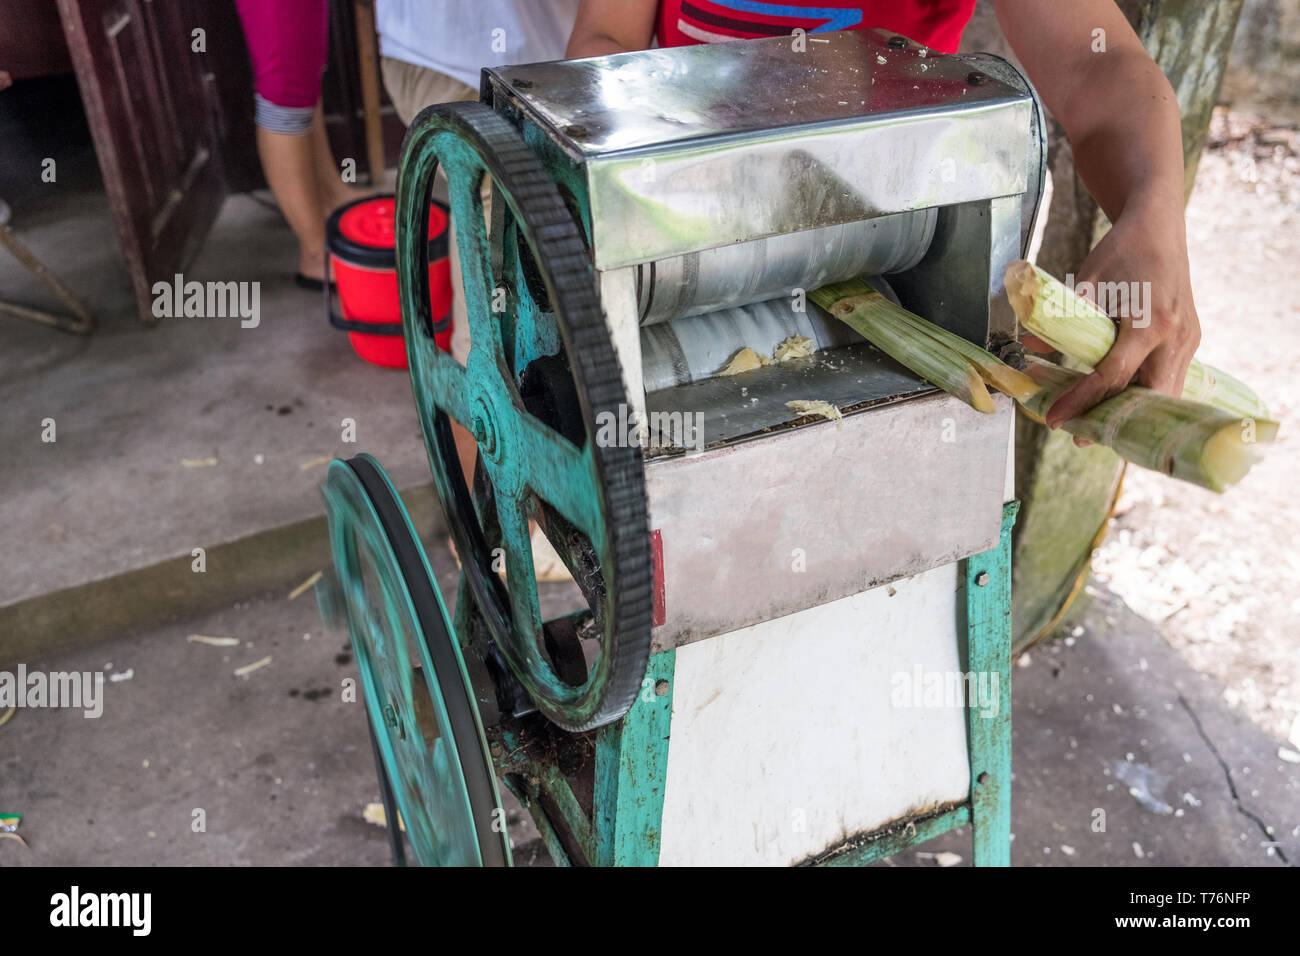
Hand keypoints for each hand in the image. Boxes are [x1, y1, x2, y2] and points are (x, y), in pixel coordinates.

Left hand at [1031, 196, 1200, 442]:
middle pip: (1148, 398)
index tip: (1056, 419)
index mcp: (1149, 321)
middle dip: (1115, 423)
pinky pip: (1168, 380)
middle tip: (1080, 437)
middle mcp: (1175, 336)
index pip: (1113, 376)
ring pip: (1164, 395)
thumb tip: (1030, 349)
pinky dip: (1145, 396)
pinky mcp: (1190, 341)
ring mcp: (1188, 341)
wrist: (1160, 226)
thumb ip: (1061, 321)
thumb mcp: (1086, 282)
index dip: (1082, 401)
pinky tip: (1119, 405)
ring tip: (1097, 427)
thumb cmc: (1122, 250)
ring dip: (1132, 414)